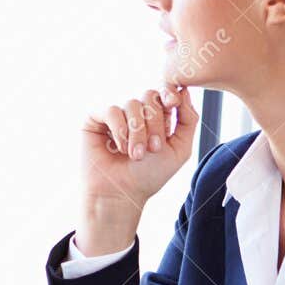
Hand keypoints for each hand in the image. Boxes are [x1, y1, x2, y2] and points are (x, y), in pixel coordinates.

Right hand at [77, 84, 197, 255]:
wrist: (122, 193)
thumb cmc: (149, 176)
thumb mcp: (180, 149)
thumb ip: (188, 120)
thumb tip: (184, 90)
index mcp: (157, 117)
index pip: (164, 92)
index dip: (169, 93)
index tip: (173, 104)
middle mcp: (136, 113)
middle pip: (150, 95)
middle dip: (155, 123)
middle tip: (153, 149)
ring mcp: (116, 115)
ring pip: (132, 103)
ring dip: (137, 132)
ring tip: (135, 155)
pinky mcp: (95, 119)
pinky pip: (111, 110)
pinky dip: (119, 129)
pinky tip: (119, 148)